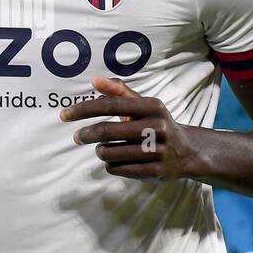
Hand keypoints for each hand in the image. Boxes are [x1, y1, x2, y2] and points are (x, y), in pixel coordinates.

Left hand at [60, 76, 198, 180]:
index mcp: (152, 106)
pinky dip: (110, 165)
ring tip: (104, 148)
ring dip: (100, 151)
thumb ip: (118, 91)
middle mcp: (157, 127)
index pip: (110, 105)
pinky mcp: (154, 172)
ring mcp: (156, 151)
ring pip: (109, 153)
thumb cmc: (156, 122)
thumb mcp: (142, 104)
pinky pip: (117, 169)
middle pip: (106, 131)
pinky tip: (116, 160)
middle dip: (85, 135)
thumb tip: (94, 81)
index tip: (65, 115)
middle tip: (77, 137)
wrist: (187, 151)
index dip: (84, 109)